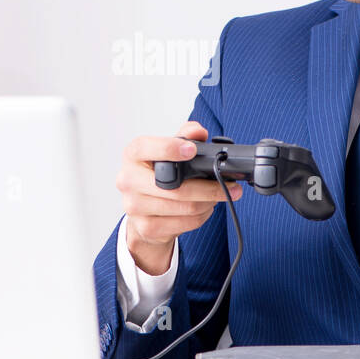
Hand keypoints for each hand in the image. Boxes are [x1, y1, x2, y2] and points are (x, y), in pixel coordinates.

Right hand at [116, 120, 241, 275]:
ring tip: (217, 197)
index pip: (147, 148)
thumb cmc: (154, 175)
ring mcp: (134, 206)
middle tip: (230, 185)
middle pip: (176, 187)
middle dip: (209, 187)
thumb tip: (199, 131)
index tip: (192, 150)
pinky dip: (201, 217)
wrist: (140, 210)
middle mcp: (128, 180)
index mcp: (133, 155)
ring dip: (209, 202)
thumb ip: (183, 136)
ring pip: (185, 207)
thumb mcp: (166, 151)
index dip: (171, 148)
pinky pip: (184, 223)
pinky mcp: (146, 227)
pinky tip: (204, 209)